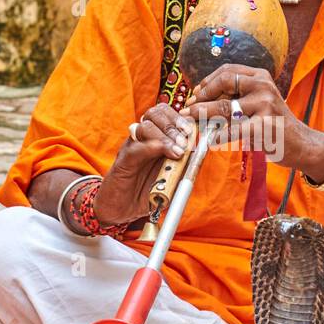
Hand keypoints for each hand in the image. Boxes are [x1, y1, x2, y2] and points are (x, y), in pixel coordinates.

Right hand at [93, 104, 195, 225]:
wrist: (122, 210)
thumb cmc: (148, 192)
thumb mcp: (173, 177)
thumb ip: (185, 163)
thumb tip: (201, 150)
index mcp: (157, 137)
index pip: (167, 113)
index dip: (182, 118)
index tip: (193, 129)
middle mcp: (144, 138)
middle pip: (156, 113)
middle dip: (174, 125)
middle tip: (185, 142)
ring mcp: (132, 147)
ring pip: (146, 126)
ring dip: (165, 137)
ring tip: (177, 152)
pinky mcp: (123, 161)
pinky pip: (136, 148)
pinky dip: (151, 147)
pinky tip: (162, 152)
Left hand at [182, 64, 323, 174]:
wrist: (302, 144)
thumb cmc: (275, 125)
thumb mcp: (259, 103)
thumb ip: (237, 98)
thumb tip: (201, 101)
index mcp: (261, 76)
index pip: (228, 71)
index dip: (207, 82)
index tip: (195, 95)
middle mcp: (264, 86)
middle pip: (224, 83)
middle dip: (202, 97)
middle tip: (188, 110)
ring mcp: (265, 105)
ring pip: (224, 107)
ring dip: (204, 116)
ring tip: (192, 124)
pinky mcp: (264, 125)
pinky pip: (233, 130)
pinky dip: (218, 136)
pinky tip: (211, 141)